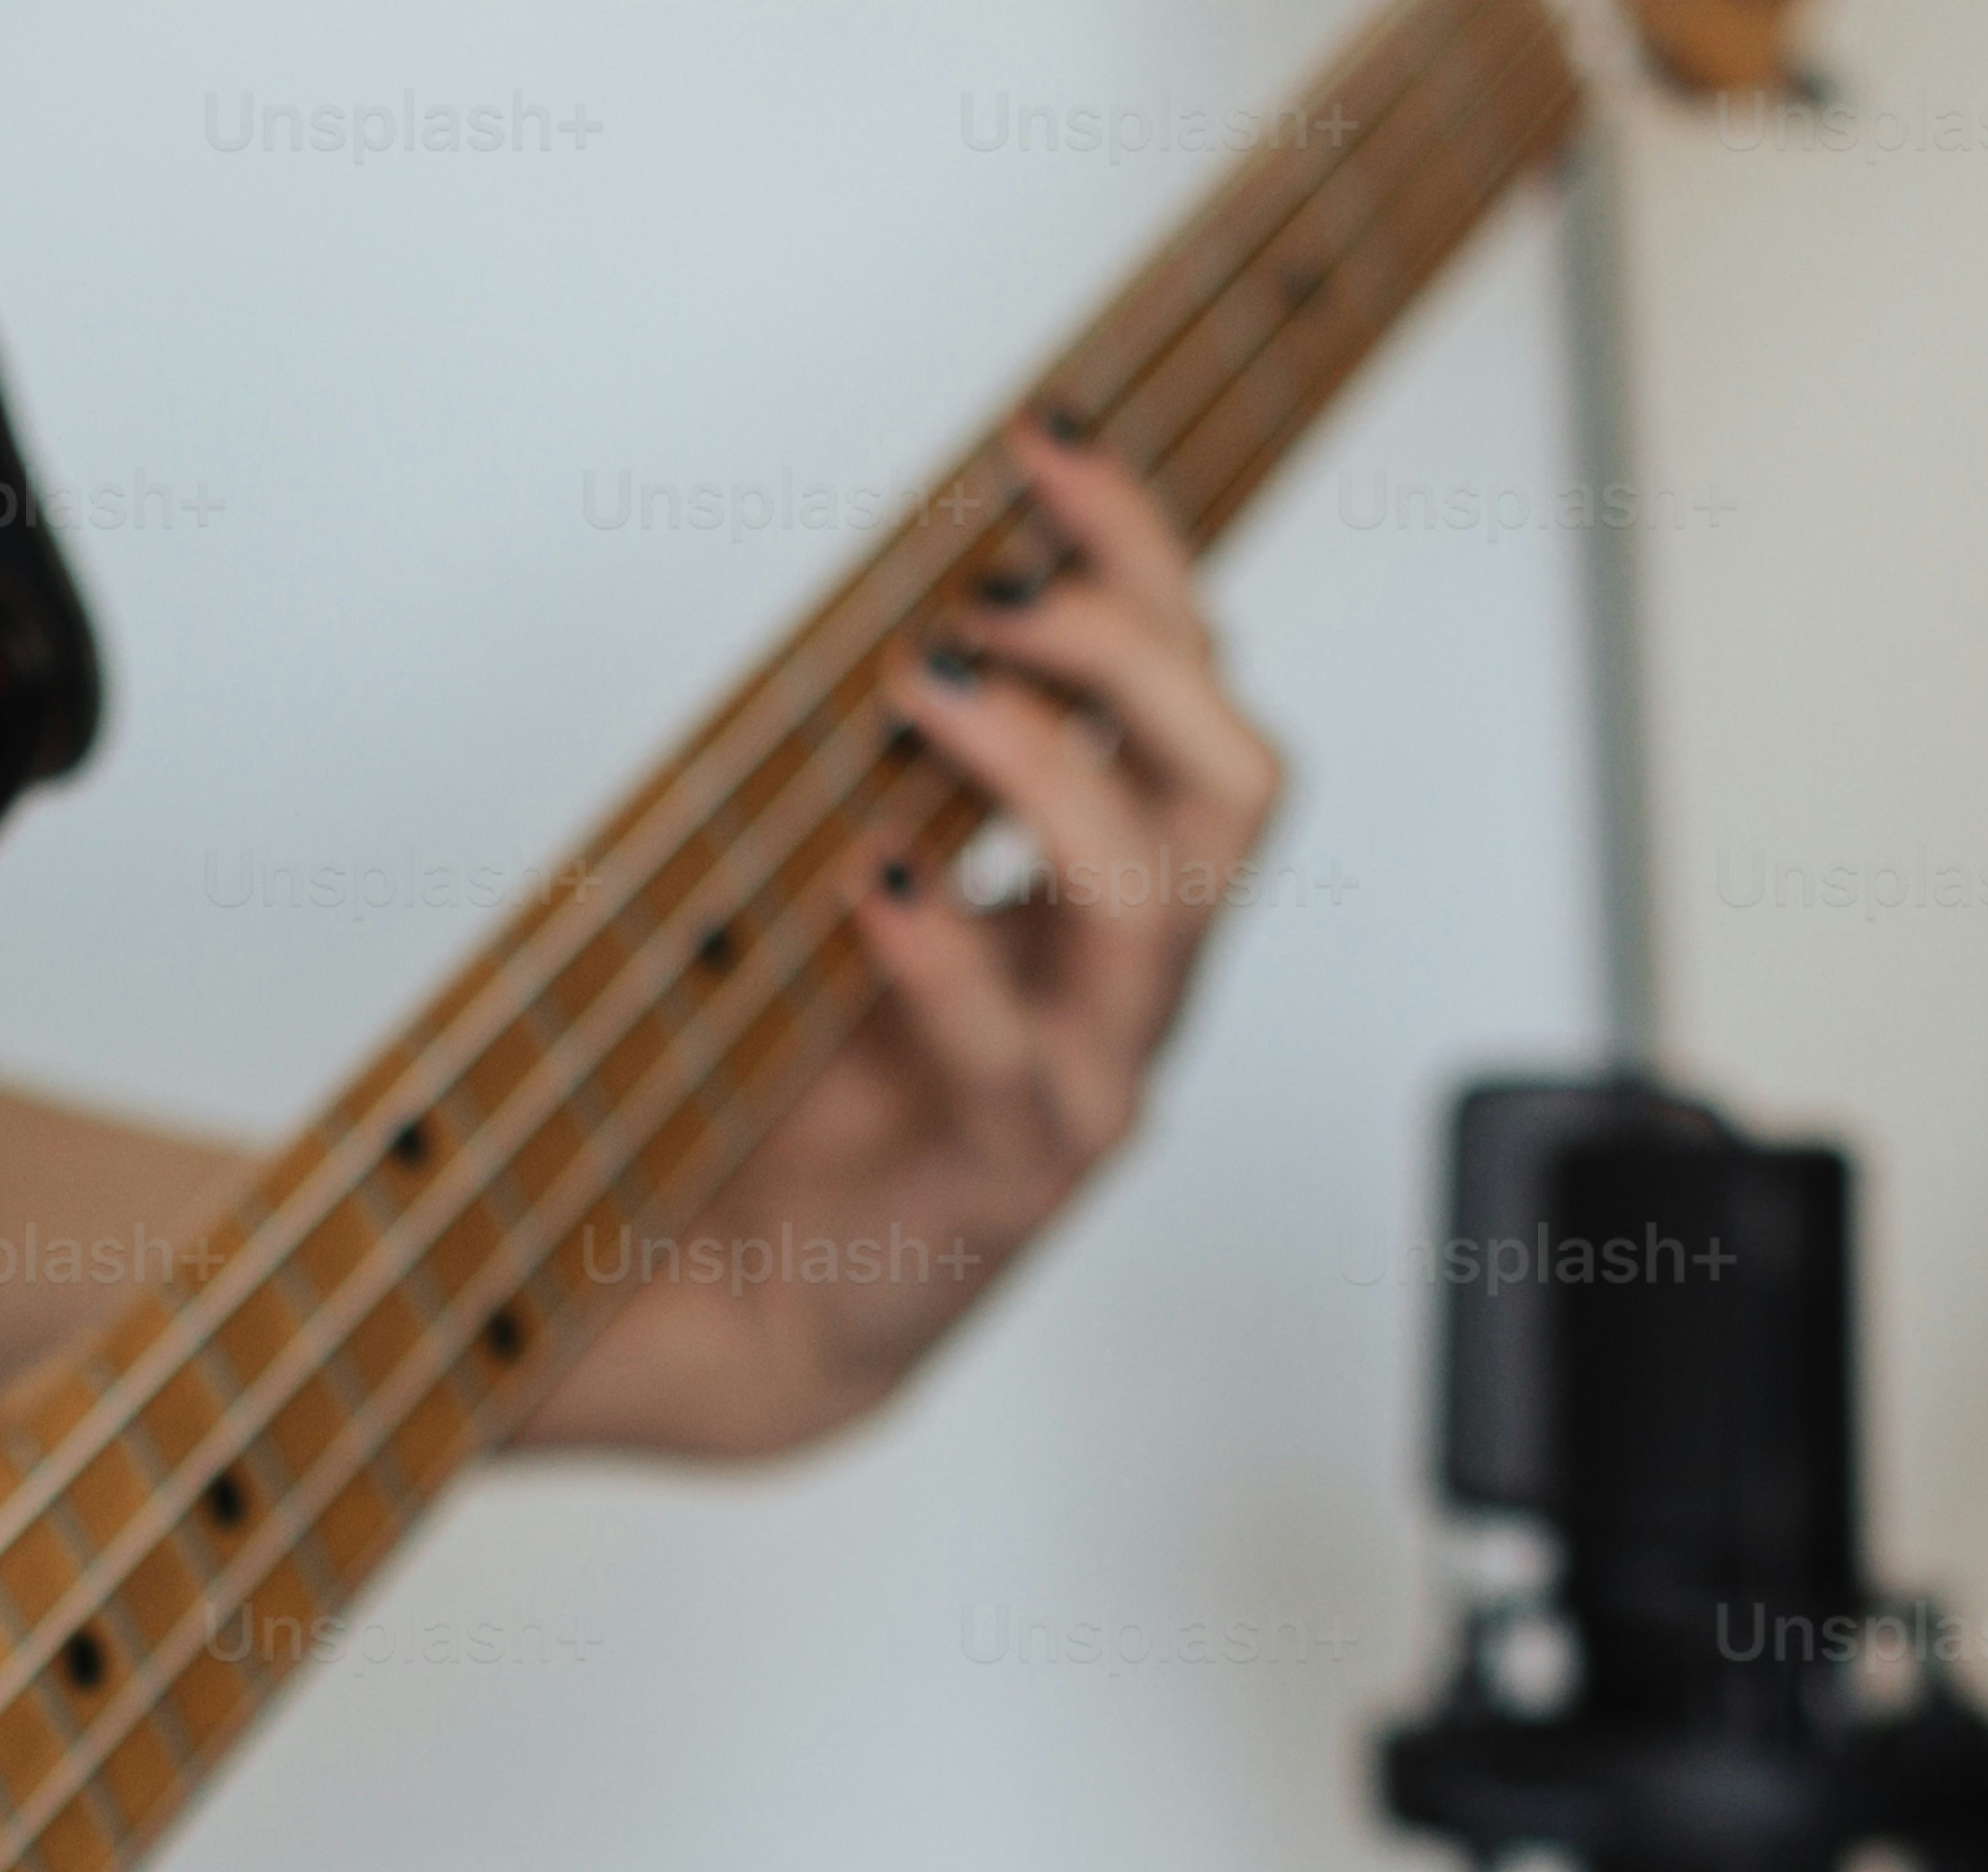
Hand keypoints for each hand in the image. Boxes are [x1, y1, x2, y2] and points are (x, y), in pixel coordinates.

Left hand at [533, 421, 1293, 1461]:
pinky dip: (943, 946)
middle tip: (991, 602)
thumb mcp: (874, 898)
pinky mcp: (1005, 1179)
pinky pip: (1006, 1049)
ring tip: (926, 693)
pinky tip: (871, 872)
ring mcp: (1085, 1083)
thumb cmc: (814, 1098)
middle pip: (1235, 778)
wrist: (753, 1307)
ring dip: (1050, 766)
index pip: (1194, 693)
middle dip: (1134, 649)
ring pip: (1158, 896)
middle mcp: (1130, 985)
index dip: (1145, 557)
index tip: (1046, 448)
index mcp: (1115, 897)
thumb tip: (901, 609)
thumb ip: (919, 784)